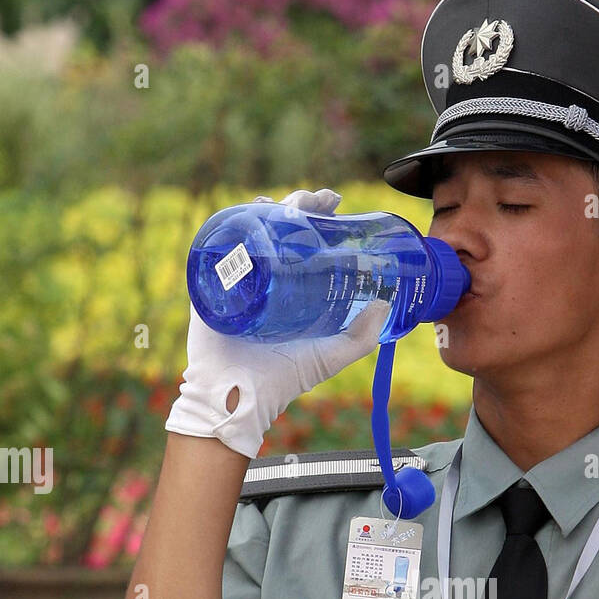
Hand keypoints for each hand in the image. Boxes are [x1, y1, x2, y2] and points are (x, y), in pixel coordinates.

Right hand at [165, 187, 390, 458]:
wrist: (240, 395)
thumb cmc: (283, 379)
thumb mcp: (330, 356)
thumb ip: (361, 336)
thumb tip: (386, 304)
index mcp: (290, 290)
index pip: (305, 243)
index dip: (320, 220)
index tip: (336, 204)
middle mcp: (264, 279)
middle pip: (280, 229)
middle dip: (299, 206)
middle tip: (318, 202)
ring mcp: (238, 278)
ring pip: (252, 230)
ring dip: (269, 207)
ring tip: (288, 202)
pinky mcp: (211, 282)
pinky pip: (220, 244)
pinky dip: (233, 221)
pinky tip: (252, 210)